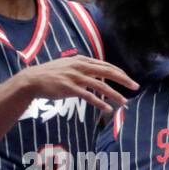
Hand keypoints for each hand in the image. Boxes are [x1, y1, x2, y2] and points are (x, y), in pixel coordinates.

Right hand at [19, 56, 137, 112]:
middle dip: (123, 80)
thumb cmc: (52, 75)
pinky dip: (99, 103)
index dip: (120, 73)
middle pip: (107, 72)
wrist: (32, 80)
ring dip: (114, 94)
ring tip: (124, 102)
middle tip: (135, 87)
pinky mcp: (69, 88)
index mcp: (81, 60)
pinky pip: (88, 96)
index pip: (106, 65)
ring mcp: (74, 77)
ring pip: (100, 86)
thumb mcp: (69, 66)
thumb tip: (99, 76)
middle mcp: (79, 66)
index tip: (129, 80)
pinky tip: (107, 109)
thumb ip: (84, 69)